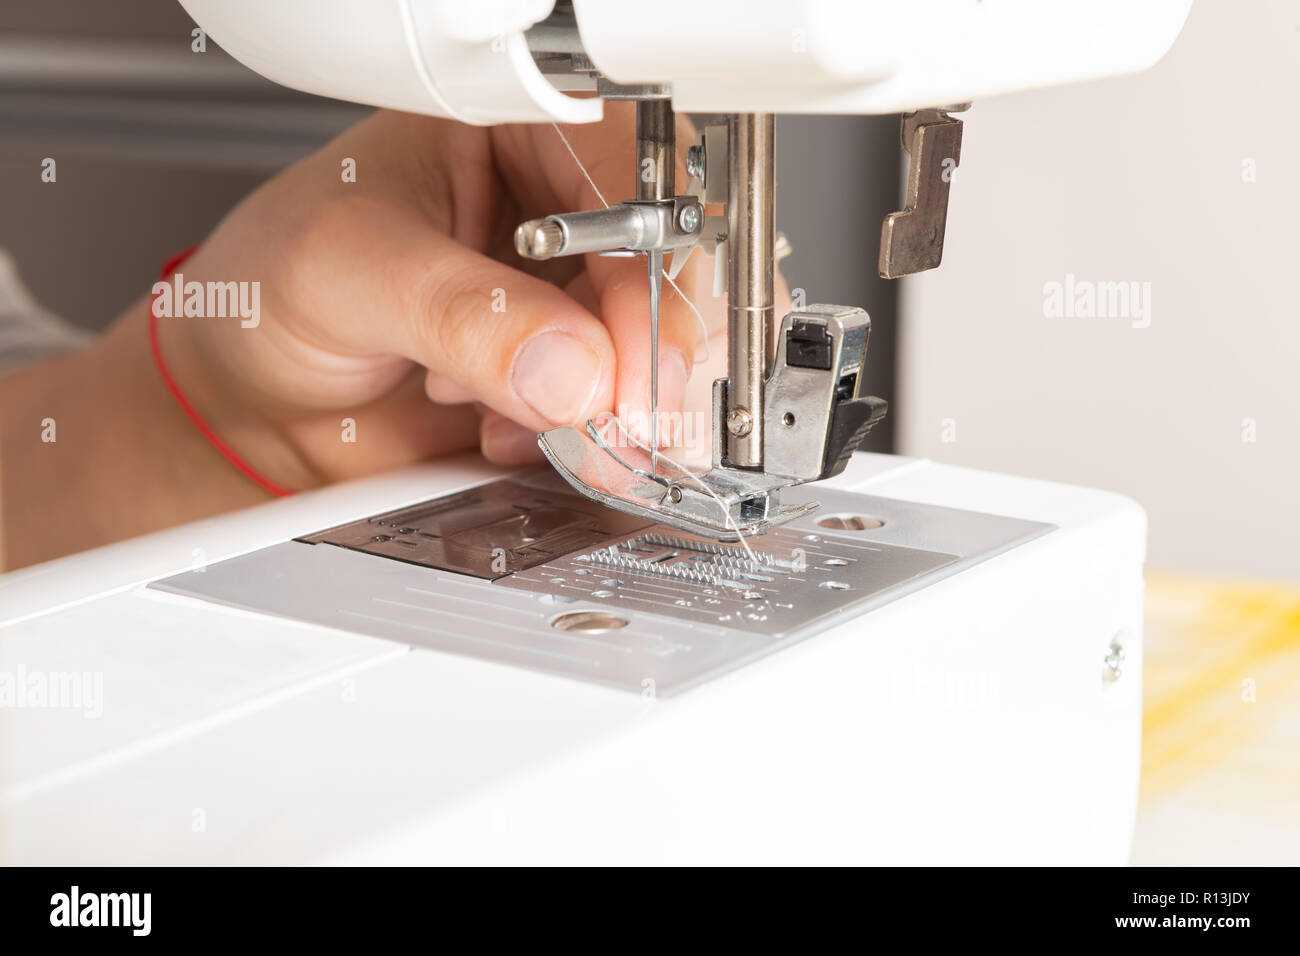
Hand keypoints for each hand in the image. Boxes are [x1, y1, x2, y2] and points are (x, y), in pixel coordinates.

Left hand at [159, 105, 728, 488]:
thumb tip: (572, 366)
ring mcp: (569, 298)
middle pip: (669, 270)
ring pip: (660, 347)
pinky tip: (510, 435)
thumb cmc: (272, 288)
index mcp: (515, 132)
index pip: (630, 181)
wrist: (247, 400)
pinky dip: (590, 441)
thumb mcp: (351, 271)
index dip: (647, 272)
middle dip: (642, 356)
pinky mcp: (569, 376)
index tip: (632, 364)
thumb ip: (463, 315)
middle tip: (611, 419)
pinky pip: (625, 410)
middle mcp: (557, 211)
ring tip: (523, 424)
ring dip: (610, 406)